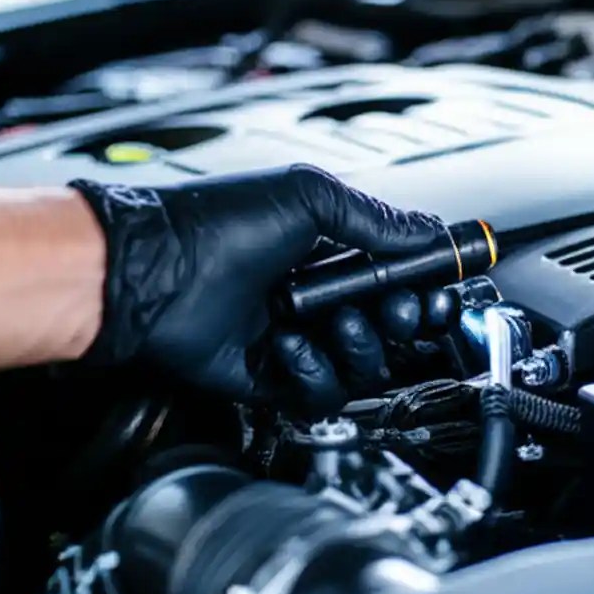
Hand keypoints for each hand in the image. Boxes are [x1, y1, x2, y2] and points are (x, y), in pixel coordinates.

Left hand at [69, 164, 444, 400]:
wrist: (154, 273)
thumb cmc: (216, 226)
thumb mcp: (308, 199)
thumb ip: (376, 219)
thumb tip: (429, 232)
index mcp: (331, 252)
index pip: (400, 280)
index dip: (426, 291)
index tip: (439, 293)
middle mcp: (318, 297)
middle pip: (392, 330)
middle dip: (401, 321)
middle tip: (392, 309)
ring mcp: (298, 338)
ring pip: (364, 367)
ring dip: (359, 347)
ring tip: (333, 323)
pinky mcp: (273, 377)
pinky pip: (320, 394)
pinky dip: (312, 372)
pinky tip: (287, 345)